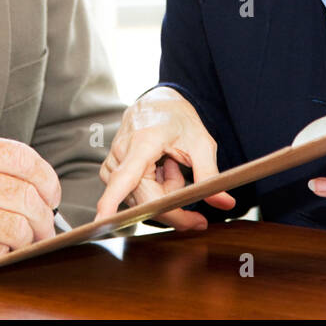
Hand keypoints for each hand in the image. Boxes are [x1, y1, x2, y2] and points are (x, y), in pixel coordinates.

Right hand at [0, 134, 61, 280]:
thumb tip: (31, 180)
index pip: (24, 159)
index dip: (47, 179)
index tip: (51, 193)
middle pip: (28, 197)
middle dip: (45, 216)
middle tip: (45, 225)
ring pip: (20, 228)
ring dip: (30, 239)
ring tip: (26, 242)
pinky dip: (6, 255)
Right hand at [95, 86, 234, 229]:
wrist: (158, 103)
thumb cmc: (178, 119)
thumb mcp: (201, 144)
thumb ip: (210, 176)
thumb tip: (225, 204)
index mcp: (142, 143)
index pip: (124, 178)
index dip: (111, 203)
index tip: (101, 223)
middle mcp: (121, 153)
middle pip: (144, 201)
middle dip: (173, 206)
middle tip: (196, 206)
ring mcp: (112, 163)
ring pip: (141, 201)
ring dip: (163, 192)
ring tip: (171, 165)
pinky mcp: (109, 171)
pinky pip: (134, 195)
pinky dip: (153, 189)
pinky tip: (159, 169)